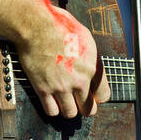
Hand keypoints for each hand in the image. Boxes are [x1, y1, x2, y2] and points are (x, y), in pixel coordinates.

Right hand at [15, 0, 111, 117]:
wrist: (37, 27)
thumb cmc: (60, 26)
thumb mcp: (86, 38)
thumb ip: (91, 57)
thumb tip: (92, 66)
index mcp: (92, 68)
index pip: (103, 95)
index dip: (98, 97)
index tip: (93, 95)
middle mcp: (79, 80)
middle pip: (88, 109)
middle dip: (85, 106)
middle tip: (79, 101)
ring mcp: (61, 87)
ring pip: (70, 113)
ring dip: (68, 109)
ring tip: (65, 101)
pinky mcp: (43, 89)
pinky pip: (51, 111)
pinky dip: (52, 108)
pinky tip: (52, 100)